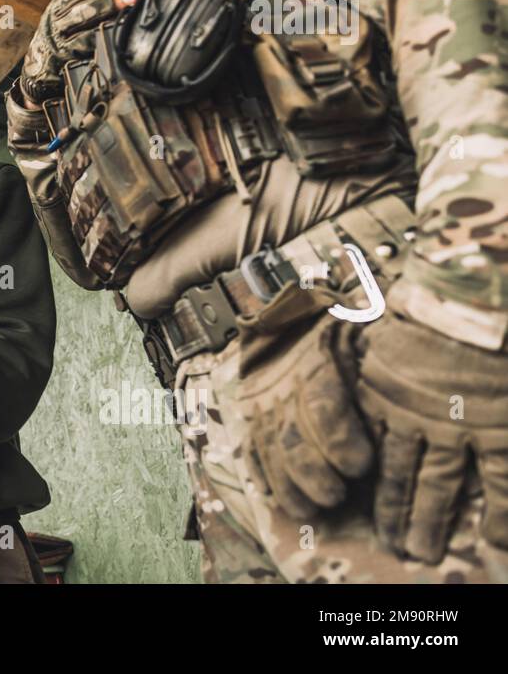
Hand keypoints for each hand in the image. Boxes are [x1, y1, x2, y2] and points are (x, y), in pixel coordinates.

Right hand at [21, 0, 139, 109]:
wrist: (42, 62)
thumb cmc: (60, 35)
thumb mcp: (67, 12)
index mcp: (61, 2)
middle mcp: (60, 15)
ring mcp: (63, 33)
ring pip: (86, 14)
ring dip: (111, 6)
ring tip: (130, 0)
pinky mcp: (68, 50)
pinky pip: (87, 38)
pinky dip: (104, 29)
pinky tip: (117, 24)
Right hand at [234, 312, 373, 520]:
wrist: (289, 321)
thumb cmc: (340, 328)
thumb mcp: (364, 331)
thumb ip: (381, 357)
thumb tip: (415, 382)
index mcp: (314, 362)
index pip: (322, 405)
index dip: (339, 440)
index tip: (361, 467)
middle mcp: (281, 385)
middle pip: (291, 436)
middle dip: (312, 473)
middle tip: (336, 496)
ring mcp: (261, 403)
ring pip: (269, 448)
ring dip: (288, 484)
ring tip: (310, 510)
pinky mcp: (251, 416)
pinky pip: (250, 447)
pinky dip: (261, 474)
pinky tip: (276, 497)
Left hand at [349, 309, 507, 562]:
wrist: (469, 299)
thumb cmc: (426, 305)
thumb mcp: (383, 330)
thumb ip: (371, 360)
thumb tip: (357, 372)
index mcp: (383, 393)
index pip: (373, 449)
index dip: (369, 481)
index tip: (359, 506)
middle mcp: (414, 418)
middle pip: (401, 477)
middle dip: (397, 514)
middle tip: (395, 546)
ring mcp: (457, 428)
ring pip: (440, 487)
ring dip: (431, 521)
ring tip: (423, 551)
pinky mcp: (498, 431)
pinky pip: (499, 484)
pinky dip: (498, 515)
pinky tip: (494, 542)